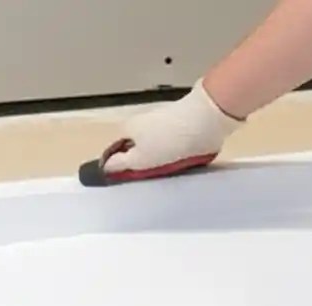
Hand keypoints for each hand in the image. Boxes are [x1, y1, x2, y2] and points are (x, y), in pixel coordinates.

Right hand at [83, 79, 242, 185]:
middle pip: (141, 150)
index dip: (125, 166)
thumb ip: (122, 165)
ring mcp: (165, 123)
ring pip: (160, 149)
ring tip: (173, 173)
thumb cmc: (168, 140)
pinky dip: (180, 154)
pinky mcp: (184, 126)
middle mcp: (144, 123)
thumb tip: (106, 168)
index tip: (134, 179)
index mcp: (129, 128)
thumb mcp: (140, 158)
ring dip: (165, 161)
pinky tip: (186, 163)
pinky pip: (177, 146)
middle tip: (156, 178)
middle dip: (148, 164)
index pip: (120, 151)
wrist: (206, 120)